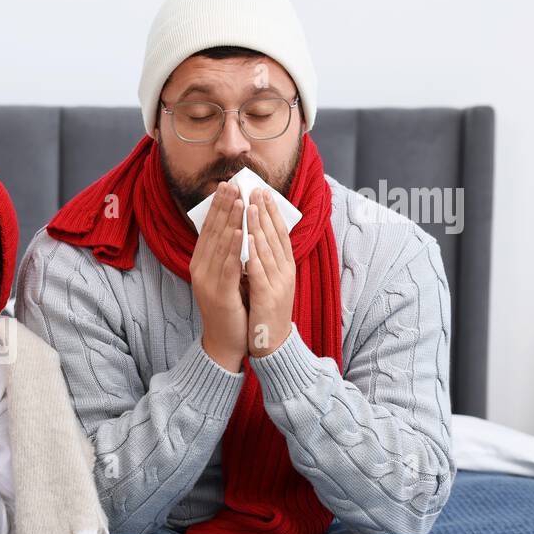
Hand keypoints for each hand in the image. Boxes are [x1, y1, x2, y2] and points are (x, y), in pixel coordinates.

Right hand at [189, 181, 248, 371]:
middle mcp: (200, 269)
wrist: (225, 342)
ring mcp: (207, 281)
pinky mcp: (219, 293)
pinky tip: (239, 231)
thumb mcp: (225, 277)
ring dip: (229, 220)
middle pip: (212, 232)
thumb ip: (226, 255)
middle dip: (223, 207)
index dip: (218, 207)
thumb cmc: (229, 308)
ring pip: (220, 245)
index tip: (227, 186)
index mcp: (200, 263)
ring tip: (239, 200)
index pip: (209, 230)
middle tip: (232, 184)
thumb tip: (235, 227)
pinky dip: (233, 246)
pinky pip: (227, 265)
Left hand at [245, 187, 295, 357]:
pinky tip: (247, 239)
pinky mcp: (267, 298)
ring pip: (268, 250)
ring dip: (259, 226)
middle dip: (265, 211)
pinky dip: (254, 254)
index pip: (280, 233)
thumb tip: (252, 238)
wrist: (272, 345)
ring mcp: (278, 285)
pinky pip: (259, 273)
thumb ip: (262, 261)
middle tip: (256, 188)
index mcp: (285, 267)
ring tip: (250, 205)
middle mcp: (285, 273)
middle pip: (276, 236)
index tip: (262, 191)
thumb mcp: (267, 281)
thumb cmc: (265, 312)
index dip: (272, 212)